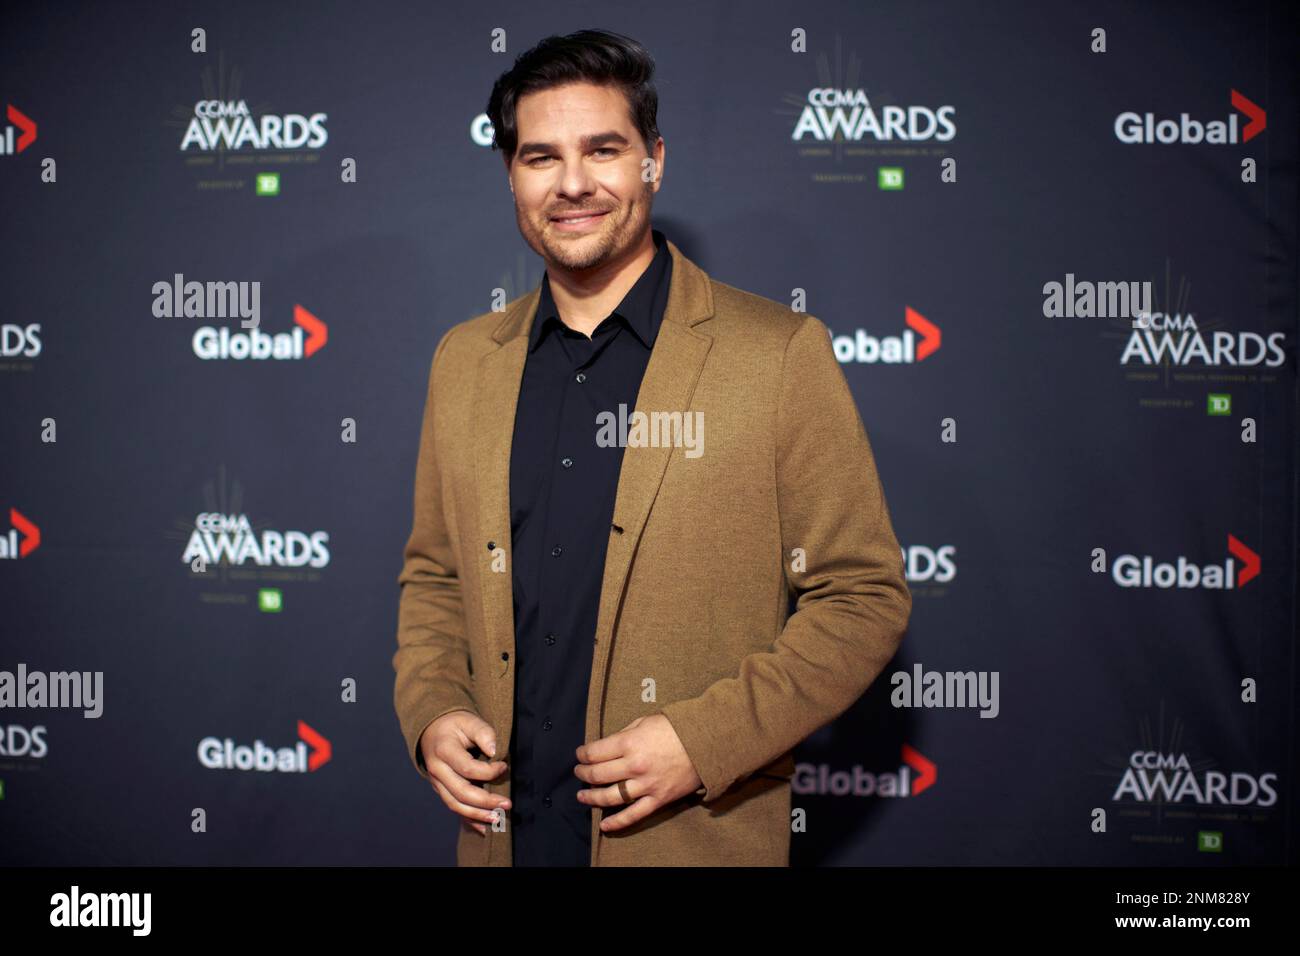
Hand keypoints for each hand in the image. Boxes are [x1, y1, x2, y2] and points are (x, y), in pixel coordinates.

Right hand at [419, 710, 509, 834]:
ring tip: (497, 819)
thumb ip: (484, 733)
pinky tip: (484, 828)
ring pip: (455, 805)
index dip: (488, 771)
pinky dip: (469, 820)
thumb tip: (495, 751)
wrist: (432, 730)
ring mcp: (437, 783)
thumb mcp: (469, 720)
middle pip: (460, 792)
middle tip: (507, 804)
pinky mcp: (441, 790)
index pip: (467, 768)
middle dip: (485, 802)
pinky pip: (454, 808)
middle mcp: (437, 770)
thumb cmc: (454, 725)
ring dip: (477, 815)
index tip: (503, 766)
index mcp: (443, 751)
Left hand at [573, 714, 702, 832]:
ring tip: (582, 796)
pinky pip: (634, 814)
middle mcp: (634, 766)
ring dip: (592, 797)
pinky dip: (617, 822)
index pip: (595, 752)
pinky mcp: (658, 799)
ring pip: (610, 796)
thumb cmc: (677, 728)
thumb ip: (625, 733)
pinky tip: (604, 825)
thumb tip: (608, 745)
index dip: (583, 754)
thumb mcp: (646, 721)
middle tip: (579, 771)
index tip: (580, 754)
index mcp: (629, 743)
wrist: (707, 742)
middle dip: (583, 773)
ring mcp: (646, 785)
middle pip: (598, 774)